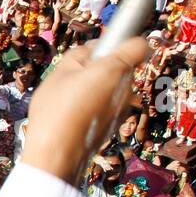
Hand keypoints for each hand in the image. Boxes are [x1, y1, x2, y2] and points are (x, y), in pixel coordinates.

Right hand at [21, 39, 149, 183]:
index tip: (103, 48)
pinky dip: (98, 104)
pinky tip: (76, 115)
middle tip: (76, 76)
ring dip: (99, 87)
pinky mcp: (116, 124)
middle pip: (122, 67)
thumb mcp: (59, 73)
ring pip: (115, 87)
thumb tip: (93, 50)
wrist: (56, 155)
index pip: (139, 44)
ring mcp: (123, 109)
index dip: (123, 41)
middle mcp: (127, 89)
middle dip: (103, 66)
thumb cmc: (56, 111)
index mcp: (115, 69)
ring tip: (72, 99)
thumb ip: (80, 54)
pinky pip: (110, 104)